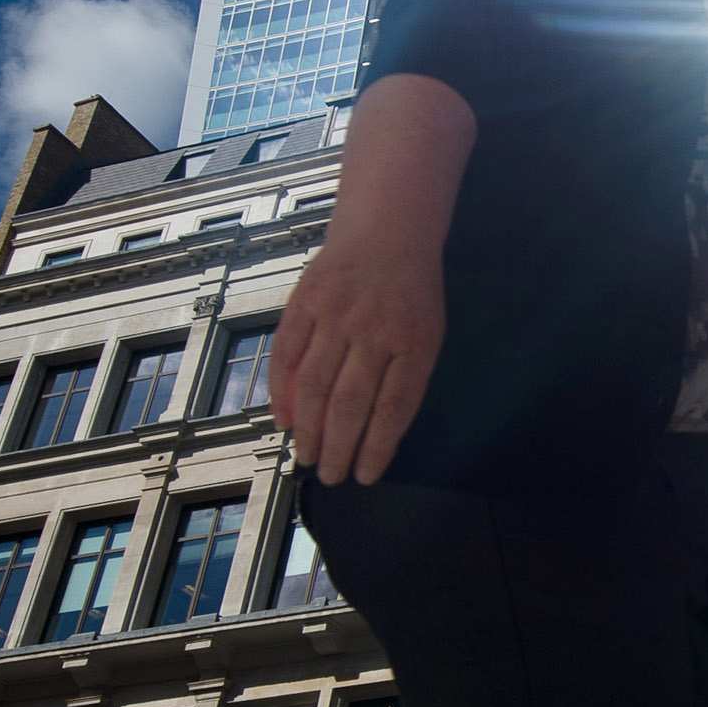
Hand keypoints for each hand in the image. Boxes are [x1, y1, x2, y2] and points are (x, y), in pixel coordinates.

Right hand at [270, 246, 445, 487]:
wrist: (386, 229)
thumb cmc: (411, 292)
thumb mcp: (427, 334)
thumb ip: (404, 381)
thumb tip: (372, 433)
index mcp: (413, 342)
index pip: (393, 407)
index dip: (376, 447)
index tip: (364, 476)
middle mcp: (372, 330)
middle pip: (349, 402)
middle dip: (337, 447)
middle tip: (329, 477)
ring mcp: (335, 314)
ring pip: (314, 384)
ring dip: (308, 428)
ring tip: (305, 456)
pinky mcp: (303, 301)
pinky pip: (287, 353)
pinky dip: (281, 390)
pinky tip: (283, 418)